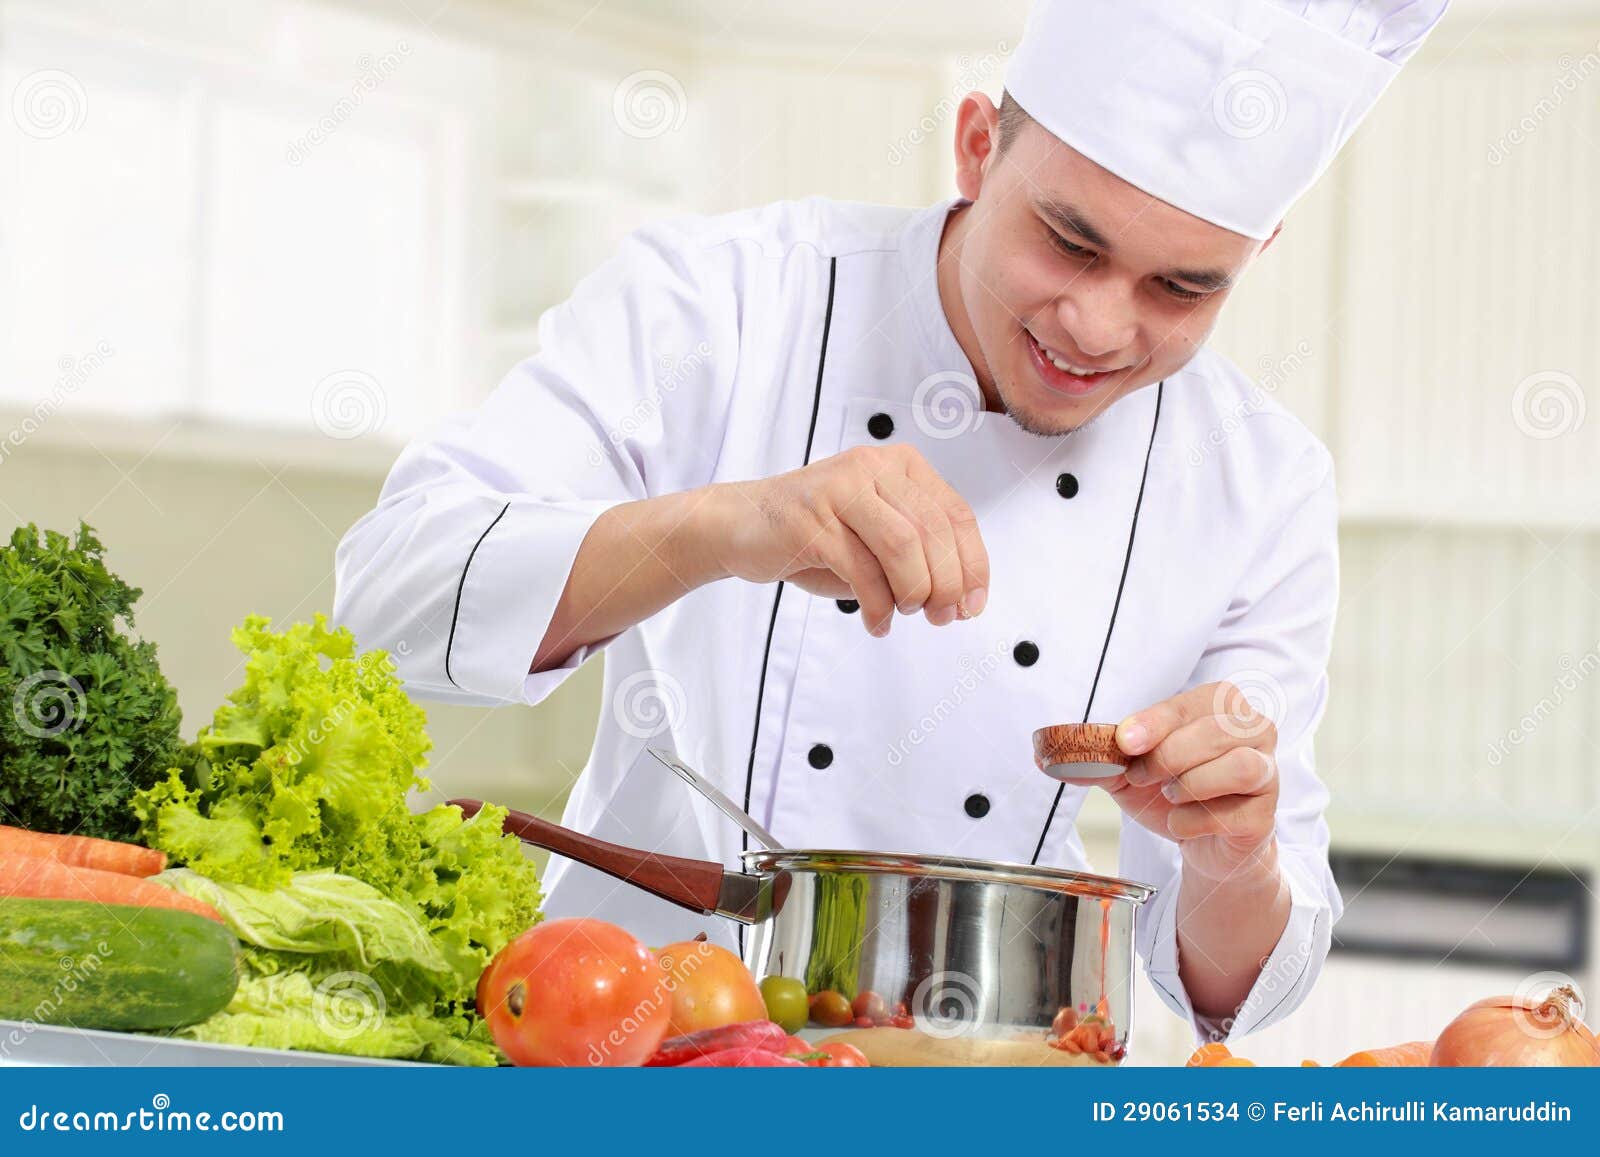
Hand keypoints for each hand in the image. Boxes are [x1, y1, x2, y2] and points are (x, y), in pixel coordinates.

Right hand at [705, 444, 989, 635]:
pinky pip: (861, 569)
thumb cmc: (817, 533)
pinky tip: (877, 622)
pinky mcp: (811, 520)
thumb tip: (959, 600)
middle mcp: (872, 467)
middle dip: (947, 584)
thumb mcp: (878, 535)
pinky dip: (876, 606)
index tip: (973, 605)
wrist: (741, 524)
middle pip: (934, 532)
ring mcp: (840, 490)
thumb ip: (919, 555)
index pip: (957, 515)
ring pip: (903, 546)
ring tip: (906, 614)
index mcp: (900, 465)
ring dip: (914, 591)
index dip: (973, 566)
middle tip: (942, 617)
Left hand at [1060, 682, 1280, 882]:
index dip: (1155, 722)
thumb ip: (1095, 757)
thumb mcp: (1128, 769)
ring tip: (1169, 795)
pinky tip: (1181, 822)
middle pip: (1217, 731)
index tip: (1125, 741)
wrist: (1201, 841)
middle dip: (1169, 755)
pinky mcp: (1266, 814)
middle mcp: (1253, 730)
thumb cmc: (1171, 791)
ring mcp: (1267, 772)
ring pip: (1240, 766)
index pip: (1190, 704)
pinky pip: (1236, 813)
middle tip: (1140, 775)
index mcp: (1220, 704)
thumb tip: (1042, 754)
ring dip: (1191, 784)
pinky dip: (1197, 820)